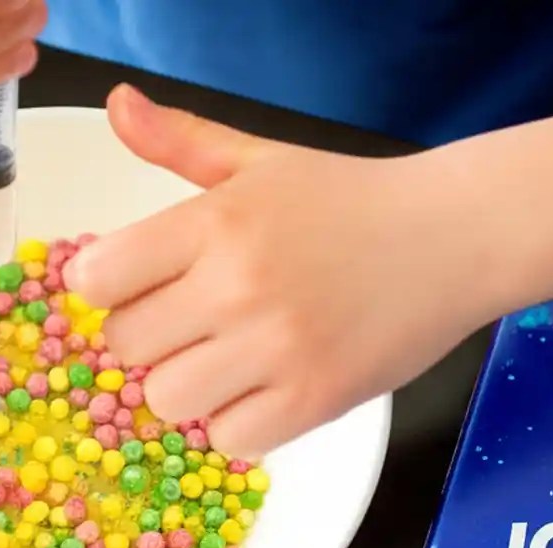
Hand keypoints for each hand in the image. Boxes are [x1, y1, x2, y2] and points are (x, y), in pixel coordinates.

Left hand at [65, 86, 508, 458]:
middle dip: (148, 336)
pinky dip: (239, 422)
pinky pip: (229, 438)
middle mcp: (238, 286)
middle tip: (192, 320)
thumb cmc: (349, 200)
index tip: (135, 284)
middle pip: (124, 345)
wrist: (457, 236)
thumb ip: (180, 140)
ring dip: (188, 386)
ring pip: (167, 400)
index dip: (107, 285)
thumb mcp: (260, 161)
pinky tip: (264, 388)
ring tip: (228, 358)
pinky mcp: (315, 400)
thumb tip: (117, 104)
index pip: (95, 277)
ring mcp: (277, 349)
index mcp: (214, 221)